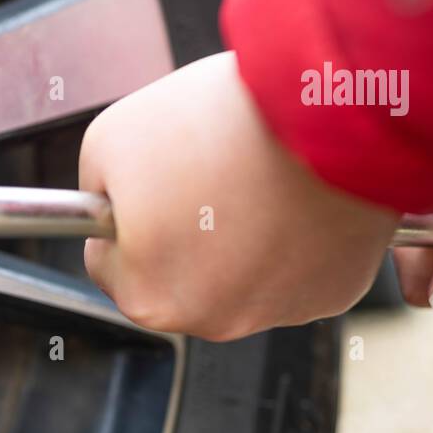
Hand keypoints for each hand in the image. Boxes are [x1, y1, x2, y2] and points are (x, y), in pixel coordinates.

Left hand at [79, 51, 397, 340]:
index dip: (122, 218)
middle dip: (182, 231)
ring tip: (249, 175)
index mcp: (147, 297)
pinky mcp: (335, 290)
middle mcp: (214, 321)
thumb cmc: (220, 125)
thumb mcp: (107, 143)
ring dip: (239, 234)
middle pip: (177, 275)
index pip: (110, 264)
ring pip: (240, 273)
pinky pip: (298, 265)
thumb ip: (96, 190)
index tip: (142, 191)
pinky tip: (292, 191)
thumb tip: (105, 204)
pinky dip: (293, 234)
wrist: (326, 111)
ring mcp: (279, 312)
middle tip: (201, 174)